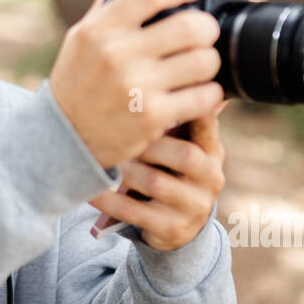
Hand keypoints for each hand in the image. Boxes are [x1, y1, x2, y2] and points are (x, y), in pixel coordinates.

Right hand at [49, 0, 222, 168]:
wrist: (63, 137)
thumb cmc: (76, 81)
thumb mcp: (80, 38)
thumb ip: (106, 6)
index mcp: (101, 29)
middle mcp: (118, 55)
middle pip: (190, 27)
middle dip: (207, 28)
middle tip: (204, 33)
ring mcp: (136, 88)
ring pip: (203, 62)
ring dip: (210, 62)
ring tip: (201, 65)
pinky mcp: (152, 119)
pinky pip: (203, 97)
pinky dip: (209, 94)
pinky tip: (199, 92)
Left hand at [89, 99, 229, 250]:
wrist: (177, 226)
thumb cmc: (170, 172)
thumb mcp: (180, 147)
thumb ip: (176, 119)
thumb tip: (166, 73)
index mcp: (212, 153)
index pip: (207, 125)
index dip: (192, 109)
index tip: (167, 91)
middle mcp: (211, 179)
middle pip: (184, 155)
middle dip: (149, 143)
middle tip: (119, 129)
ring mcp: (194, 207)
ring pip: (157, 183)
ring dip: (126, 168)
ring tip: (103, 155)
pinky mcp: (173, 229)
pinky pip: (135, 212)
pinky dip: (109, 200)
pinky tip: (91, 188)